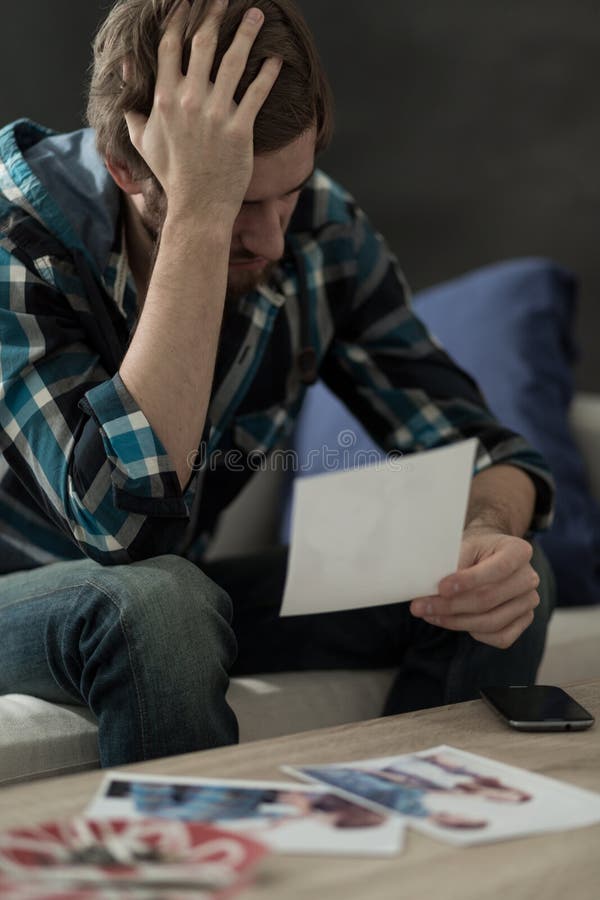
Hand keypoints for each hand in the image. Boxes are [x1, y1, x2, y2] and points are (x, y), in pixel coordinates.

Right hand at [124, 0, 281, 225]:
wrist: (197, 206)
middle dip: (214, 13)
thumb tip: (126, 76)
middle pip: (204, 44)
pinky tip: (276, 58)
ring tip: (257, 14)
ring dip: (246, 33)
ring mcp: (216, 114)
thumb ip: (133, 107)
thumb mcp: (143, 139)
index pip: (172, 45)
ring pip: (233, 61)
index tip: (188, 0)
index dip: (180, 17)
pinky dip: (268, 73)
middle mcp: (189, 101)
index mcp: (164, 98)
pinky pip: (256, 93)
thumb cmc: (171, 173)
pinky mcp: (240, 130)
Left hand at [410, 527, 540, 648]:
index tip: (441, 588)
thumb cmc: (475, 549)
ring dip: (456, 622)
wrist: (490, 555)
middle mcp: (529, 578)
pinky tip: (455, 622)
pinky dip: (476, 634)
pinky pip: (501, 637)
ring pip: (492, 622)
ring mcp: (529, 602)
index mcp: (519, 552)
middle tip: (420, 607)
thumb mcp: (465, 545)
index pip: (497, 569)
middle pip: (489, 599)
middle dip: (451, 606)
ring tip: (430, 615)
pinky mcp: (523, 620)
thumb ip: (454, 562)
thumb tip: (432, 586)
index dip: (468, 581)